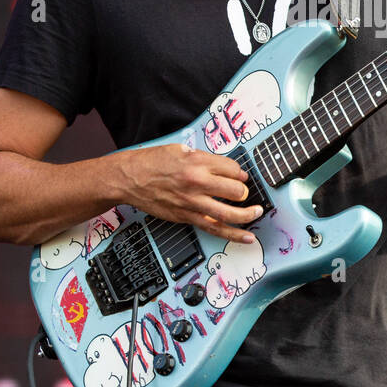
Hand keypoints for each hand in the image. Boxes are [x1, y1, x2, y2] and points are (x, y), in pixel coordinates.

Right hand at [115, 144, 259, 242]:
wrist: (129, 178)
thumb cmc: (151, 162)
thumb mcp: (180, 149)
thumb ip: (203, 158)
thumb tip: (222, 166)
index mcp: (198, 163)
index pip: (233, 169)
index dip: (240, 173)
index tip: (239, 175)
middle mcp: (197, 183)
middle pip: (236, 191)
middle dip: (243, 191)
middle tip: (242, 191)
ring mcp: (192, 203)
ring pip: (229, 213)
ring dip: (248, 214)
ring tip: (257, 213)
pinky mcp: (186, 217)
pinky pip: (214, 228)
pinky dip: (233, 234)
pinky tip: (247, 237)